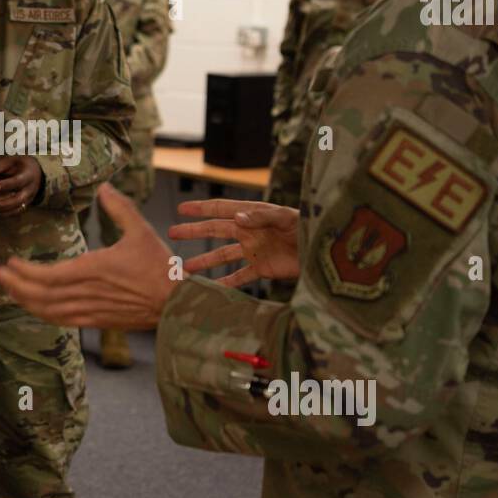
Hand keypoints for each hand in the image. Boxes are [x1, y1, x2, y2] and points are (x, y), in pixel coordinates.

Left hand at [0, 155, 40, 220]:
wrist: (36, 173)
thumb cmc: (20, 164)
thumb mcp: (11, 161)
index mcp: (28, 175)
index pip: (17, 182)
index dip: (4, 185)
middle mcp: (30, 190)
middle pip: (17, 200)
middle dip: (2, 205)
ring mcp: (27, 200)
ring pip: (15, 210)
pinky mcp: (23, 207)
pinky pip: (12, 214)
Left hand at [0, 183, 175, 328]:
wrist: (176, 302)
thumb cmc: (159, 266)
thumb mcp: (141, 231)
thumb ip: (120, 208)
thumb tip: (104, 186)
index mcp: (94, 269)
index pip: (49, 275)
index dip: (25, 272)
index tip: (9, 263)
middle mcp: (88, 293)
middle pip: (41, 295)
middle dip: (15, 286)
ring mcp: (91, 310)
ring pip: (49, 311)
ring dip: (25, 302)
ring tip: (9, 290)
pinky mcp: (97, 321)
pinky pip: (63, 321)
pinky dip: (44, 314)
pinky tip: (34, 307)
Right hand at [169, 200, 299, 286]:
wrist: (325, 251)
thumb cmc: (308, 227)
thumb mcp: (285, 218)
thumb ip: (260, 217)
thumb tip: (236, 217)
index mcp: (253, 214)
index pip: (222, 209)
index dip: (202, 208)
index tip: (182, 208)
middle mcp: (249, 231)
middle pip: (216, 230)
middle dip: (194, 231)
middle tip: (173, 232)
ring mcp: (254, 250)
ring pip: (223, 255)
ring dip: (204, 261)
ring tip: (185, 268)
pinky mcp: (262, 268)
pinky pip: (240, 276)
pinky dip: (226, 283)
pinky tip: (211, 288)